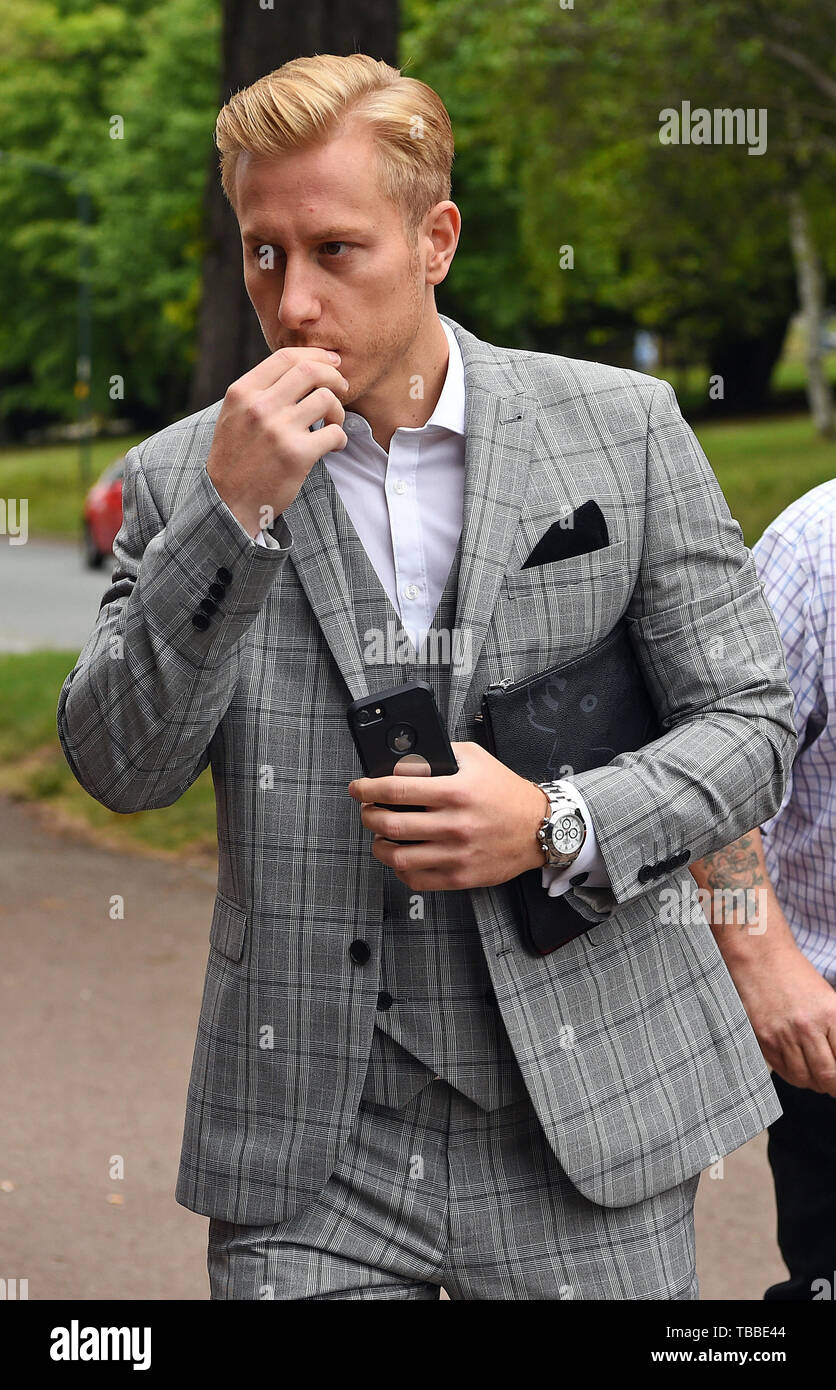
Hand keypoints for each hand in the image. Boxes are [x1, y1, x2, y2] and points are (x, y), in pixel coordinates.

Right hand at [206, 346, 350, 536]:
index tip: (331, 362)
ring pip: (326, 399)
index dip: (316, 355)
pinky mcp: (297, 454)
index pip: (286, 357)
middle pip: (310, 371)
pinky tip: (333, 446)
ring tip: (333, 424)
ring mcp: (278, 430)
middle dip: (334, 376)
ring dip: (339, 411)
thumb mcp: (235, 415)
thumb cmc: (236, 457)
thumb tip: (301, 368)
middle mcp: (259, 406)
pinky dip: (340, 438)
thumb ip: (260, 391)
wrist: (227, 501)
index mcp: (242, 392)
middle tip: (342, 388)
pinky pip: (334, 433)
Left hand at [348, 741, 548, 890]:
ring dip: (379, 845)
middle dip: (368, 815)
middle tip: (368, 810)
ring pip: (397, 856)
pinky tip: (402, 857)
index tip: (358, 788)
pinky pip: (416, 879)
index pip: (396, 789)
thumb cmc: (506, 793)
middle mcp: (454, 824)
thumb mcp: (476, 759)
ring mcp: (456, 854)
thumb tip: (405, 757)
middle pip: (390, 824)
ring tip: (380, 836)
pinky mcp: (460, 876)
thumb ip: (441, 754)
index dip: (368, 788)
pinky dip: (400, 869)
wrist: (539, 828)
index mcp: (456, 791)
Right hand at [731, 943, 835, 1095]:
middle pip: (826, 1076)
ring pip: (803, 1078)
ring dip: (813, 1082)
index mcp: (830, 1015)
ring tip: (816, 1074)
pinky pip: (782, 1070)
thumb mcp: (829, 1000)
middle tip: (833, 1085)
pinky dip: (793, 1075)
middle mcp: (806, 1027)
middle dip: (832, 1086)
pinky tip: (798, 1067)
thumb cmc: (795, 976)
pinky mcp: (763, 1039)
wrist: (760, 957)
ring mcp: (782, 1034)